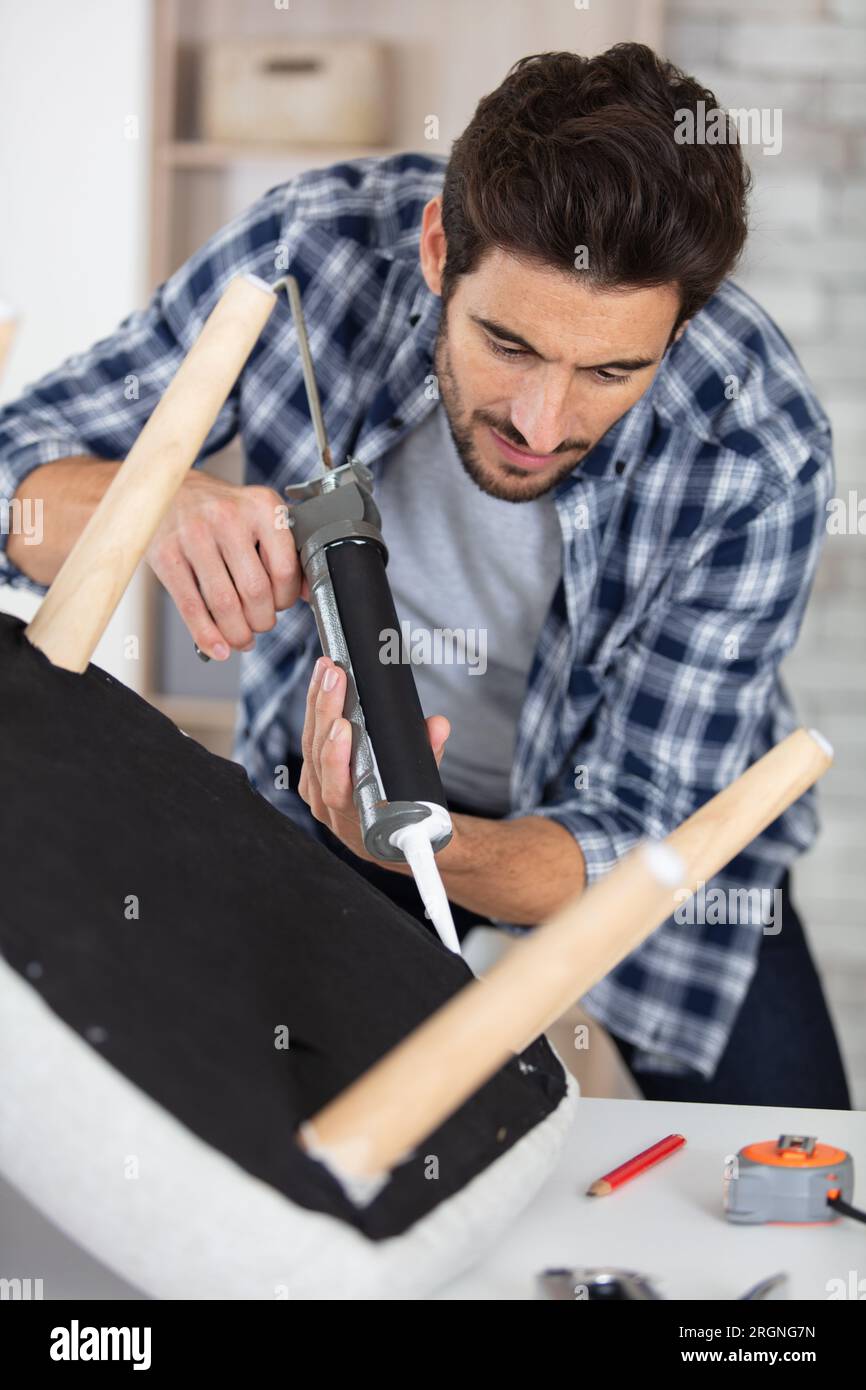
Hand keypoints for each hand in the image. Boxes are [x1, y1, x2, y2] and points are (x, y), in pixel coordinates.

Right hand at [146, 470, 309, 658]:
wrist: (171, 489)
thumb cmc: (222, 509)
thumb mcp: (261, 517)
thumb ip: (287, 550)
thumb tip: (309, 592)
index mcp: (262, 507)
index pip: (285, 569)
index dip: (286, 599)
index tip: (280, 606)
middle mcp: (228, 517)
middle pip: (255, 591)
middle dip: (262, 621)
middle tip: (259, 625)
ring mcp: (194, 535)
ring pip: (224, 604)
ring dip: (237, 633)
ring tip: (240, 638)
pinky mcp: (166, 554)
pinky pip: (191, 607)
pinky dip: (207, 635)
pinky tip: (217, 647)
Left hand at [297, 656, 450, 863]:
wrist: (393, 843)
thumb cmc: (409, 819)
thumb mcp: (426, 792)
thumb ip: (429, 758)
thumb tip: (438, 726)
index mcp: (355, 817)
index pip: (336, 787)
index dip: (336, 758)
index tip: (343, 726)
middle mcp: (329, 808)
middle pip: (318, 756)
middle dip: (325, 711)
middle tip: (334, 675)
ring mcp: (317, 793)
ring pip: (309, 746)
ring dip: (316, 704)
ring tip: (326, 670)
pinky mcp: (313, 779)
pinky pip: (308, 743)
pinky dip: (314, 712)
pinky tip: (321, 685)